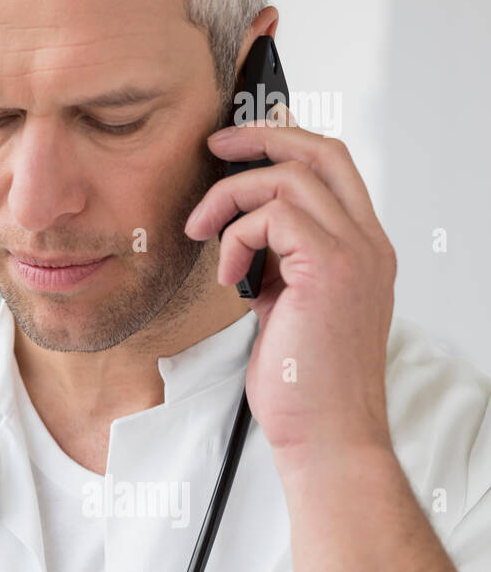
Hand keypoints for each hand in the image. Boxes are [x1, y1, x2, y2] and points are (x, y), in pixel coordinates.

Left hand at [183, 105, 396, 466]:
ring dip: (229, 197)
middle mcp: (368, 244)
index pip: (333, 167)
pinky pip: (272, 216)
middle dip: (260, 136)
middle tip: (214, 147)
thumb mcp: (288, 306)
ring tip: (203, 233)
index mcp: (362, 249)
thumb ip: (277, 264)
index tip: (235, 147)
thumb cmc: (305, 383)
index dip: (284, 141)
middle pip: (320, 151)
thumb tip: (241, 235)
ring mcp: (354, 254)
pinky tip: (227, 276)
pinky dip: (235, 237)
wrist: (327, 435)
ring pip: (287, 178)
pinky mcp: (328, 270)